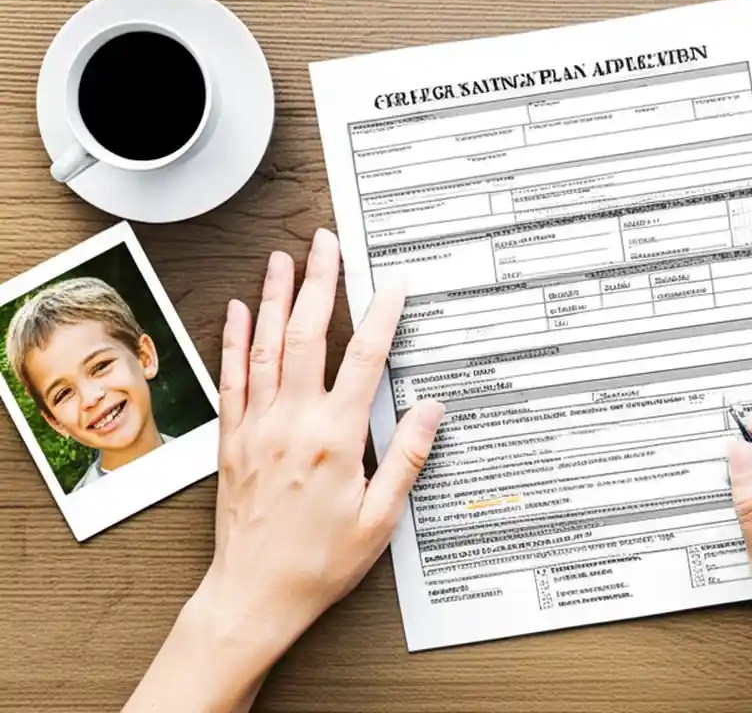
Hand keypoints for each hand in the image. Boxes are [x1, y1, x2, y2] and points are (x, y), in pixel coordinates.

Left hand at [199, 228, 443, 648]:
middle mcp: (292, 423)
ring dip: (277, 298)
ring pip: (266, 347)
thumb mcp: (379, 520)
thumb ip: (406, 459)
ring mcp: (257, 428)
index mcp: (335, 440)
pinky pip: (233, 379)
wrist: (252, 595)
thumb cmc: (318, 564)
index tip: (394, 286)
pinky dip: (236, 340)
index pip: (364, 362)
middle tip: (327, 243)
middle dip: (320, 284)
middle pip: (309, 336)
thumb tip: (430, 410)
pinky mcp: (233, 440)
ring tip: (285, 259)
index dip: (382, 317)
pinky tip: (241, 311)